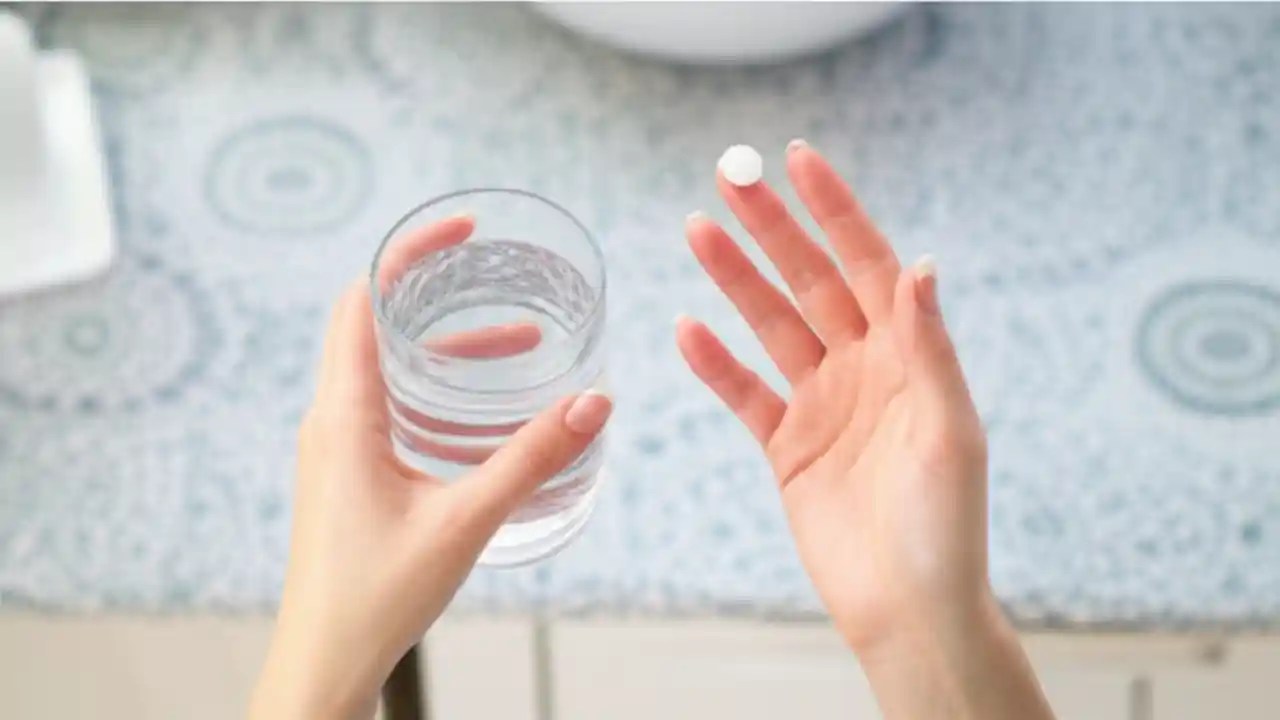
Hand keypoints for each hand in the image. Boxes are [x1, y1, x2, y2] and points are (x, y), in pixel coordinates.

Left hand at [250, 222, 611, 719]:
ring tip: (519, 349)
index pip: (364, 299)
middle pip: (377, 324)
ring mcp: (336, 447)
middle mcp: (331, 420)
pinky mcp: (348, 474)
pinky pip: (387, 405)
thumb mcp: (466, 521)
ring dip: (448, 350)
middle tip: (497, 278)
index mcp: (344, 414)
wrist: (324, 662)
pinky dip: (435, 390)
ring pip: (387, 369)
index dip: (409, 254)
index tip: (460, 230)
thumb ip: (531, 458)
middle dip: (443, 297)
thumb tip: (594, 403)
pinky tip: (484, 416)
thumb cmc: (375, 596)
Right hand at [677, 142, 1052, 718]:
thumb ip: (928, 350)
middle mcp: (865, 370)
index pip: (868, 264)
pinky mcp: (788, 447)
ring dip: (734, 280)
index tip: (798, 160)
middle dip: (772, 229)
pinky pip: (745, 393)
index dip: (834, 211)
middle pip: (809, 282)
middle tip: (728, 176)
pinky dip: (716, 363)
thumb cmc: (946, 527)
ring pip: (771, 326)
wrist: (908, 610)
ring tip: (697, 229)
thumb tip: (921, 266)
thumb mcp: (948, 431)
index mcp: (909, 356)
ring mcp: (823, 405)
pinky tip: (689, 328)